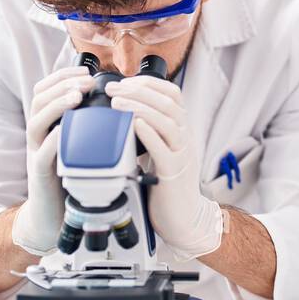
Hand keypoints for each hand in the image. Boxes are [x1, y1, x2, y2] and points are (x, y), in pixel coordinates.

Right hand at [11, 65, 92, 254]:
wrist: (55, 216)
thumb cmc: (73, 178)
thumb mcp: (80, 146)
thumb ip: (89, 127)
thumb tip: (118, 106)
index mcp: (48, 125)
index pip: (46, 91)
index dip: (63, 77)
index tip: (86, 71)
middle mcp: (38, 135)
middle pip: (39, 100)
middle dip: (62, 86)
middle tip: (86, 81)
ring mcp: (35, 153)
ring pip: (36, 122)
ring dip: (56, 106)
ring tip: (76, 96)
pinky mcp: (40, 174)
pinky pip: (42, 154)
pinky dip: (53, 140)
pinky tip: (65, 131)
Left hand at [106, 76, 223, 259]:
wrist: (183, 218)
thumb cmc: (165, 186)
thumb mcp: (158, 151)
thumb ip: (147, 133)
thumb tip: (120, 115)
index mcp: (180, 130)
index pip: (172, 95)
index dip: (149, 83)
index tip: (125, 81)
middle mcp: (185, 138)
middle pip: (169, 103)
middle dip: (139, 91)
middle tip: (113, 89)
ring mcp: (182, 154)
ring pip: (168, 121)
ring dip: (141, 107)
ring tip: (118, 102)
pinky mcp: (174, 172)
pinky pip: (164, 149)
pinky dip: (150, 134)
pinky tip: (136, 124)